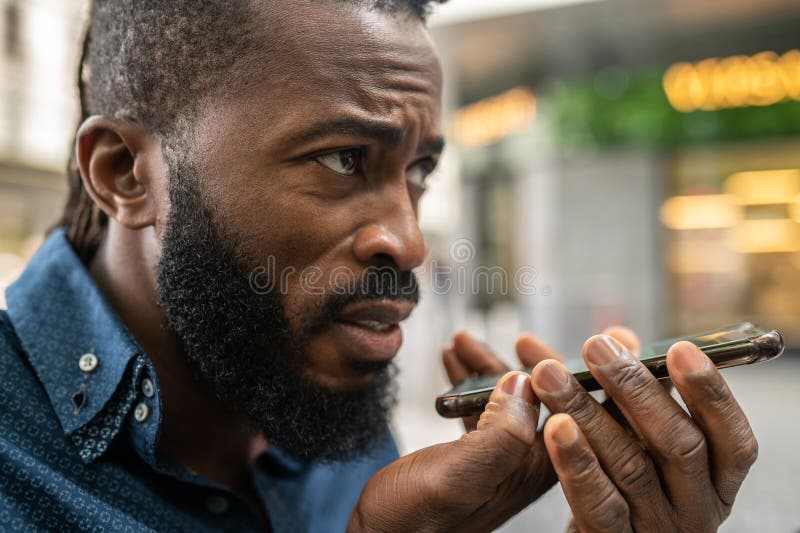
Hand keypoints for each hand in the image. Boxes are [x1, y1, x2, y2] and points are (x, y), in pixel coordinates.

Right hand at [348, 329, 636, 531]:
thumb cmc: (415, 519)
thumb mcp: (460, 474)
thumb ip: (499, 430)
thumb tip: (523, 380)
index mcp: (535, 468)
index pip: (581, 414)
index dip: (595, 374)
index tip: (608, 338)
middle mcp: (524, 463)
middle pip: (545, 400)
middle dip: (531, 363)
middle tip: (522, 337)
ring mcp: (498, 460)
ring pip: (507, 401)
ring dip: (488, 368)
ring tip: (464, 341)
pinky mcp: (471, 459)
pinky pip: (479, 411)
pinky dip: (465, 383)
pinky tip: (452, 362)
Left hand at [533, 336, 757, 531]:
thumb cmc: (627, 481)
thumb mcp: (640, 438)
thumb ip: (631, 390)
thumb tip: (616, 335)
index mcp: (716, 479)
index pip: (733, 439)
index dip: (710, 394)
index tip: (679, 349)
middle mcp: (697, 507)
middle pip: (679, 445)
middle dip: (635, 388)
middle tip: (596, 346)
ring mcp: (657, 528)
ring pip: (631, 466)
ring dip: (588, 412)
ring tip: (551, 374)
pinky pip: (598, 501)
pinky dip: (576, 461)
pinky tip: (554, 425)